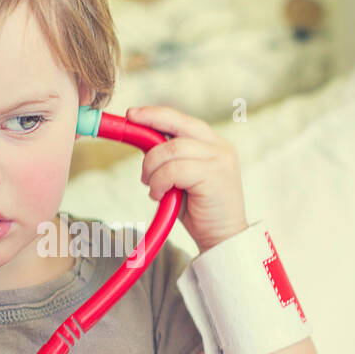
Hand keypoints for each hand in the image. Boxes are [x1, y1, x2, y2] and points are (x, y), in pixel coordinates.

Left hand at [129, 105, 249, 252]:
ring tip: (153, 189)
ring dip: (152, 170)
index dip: (155, 114)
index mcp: (213, 143)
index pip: (181, 119)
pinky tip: (160, 195)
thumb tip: (142, 139)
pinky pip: (173, 170)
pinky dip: (158, 183)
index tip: (132, 115)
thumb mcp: (182, 177)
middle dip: (149, 140)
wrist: (222, 238)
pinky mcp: (214, 175)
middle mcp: (219, 146)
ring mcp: (219, 159)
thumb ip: (170, 157)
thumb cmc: (199, 210)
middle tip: (142, 170)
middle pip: (175, 126)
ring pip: (170, 149)